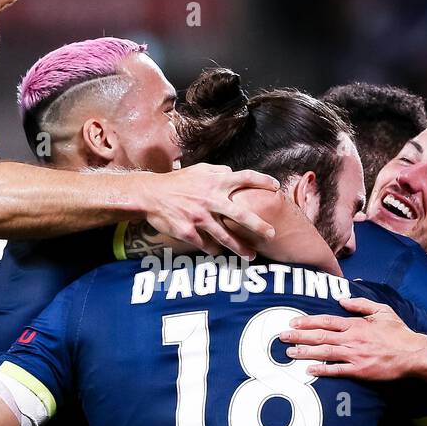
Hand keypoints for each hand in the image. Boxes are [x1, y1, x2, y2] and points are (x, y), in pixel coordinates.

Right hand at [138, 163, 278, 257]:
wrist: (150, 194)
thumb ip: (217, 171)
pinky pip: (205, 244)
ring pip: (225, 237)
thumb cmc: (177, 182)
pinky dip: (213, 249)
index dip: (263, 181)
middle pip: (242, 215)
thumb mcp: (198, 170)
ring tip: (251, 255)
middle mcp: (210, 199)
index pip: (245, 178)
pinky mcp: (188, 231)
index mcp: (216, 182)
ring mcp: (199, 217)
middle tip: (272, 234)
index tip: (276, 188)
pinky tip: (218, 253)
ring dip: (240, 248)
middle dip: (259, 226)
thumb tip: (233, 172)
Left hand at [279, 296, 426, 378]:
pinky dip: (322, 370)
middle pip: (320, 336)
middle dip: (299, 337)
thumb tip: (342, 299)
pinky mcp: (360, 371)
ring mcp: (355, 355)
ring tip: (289, 353)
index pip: (326, 321)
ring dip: (305, 353)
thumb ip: (361, 304)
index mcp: (356, 324)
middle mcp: (352, 338)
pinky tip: (309, 370)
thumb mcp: (382, 311)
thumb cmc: (398, 332)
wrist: (413, 354)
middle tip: (281, 337)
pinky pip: (337, 370)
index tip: (293, 323)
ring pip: (325, 353)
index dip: (307, 322)